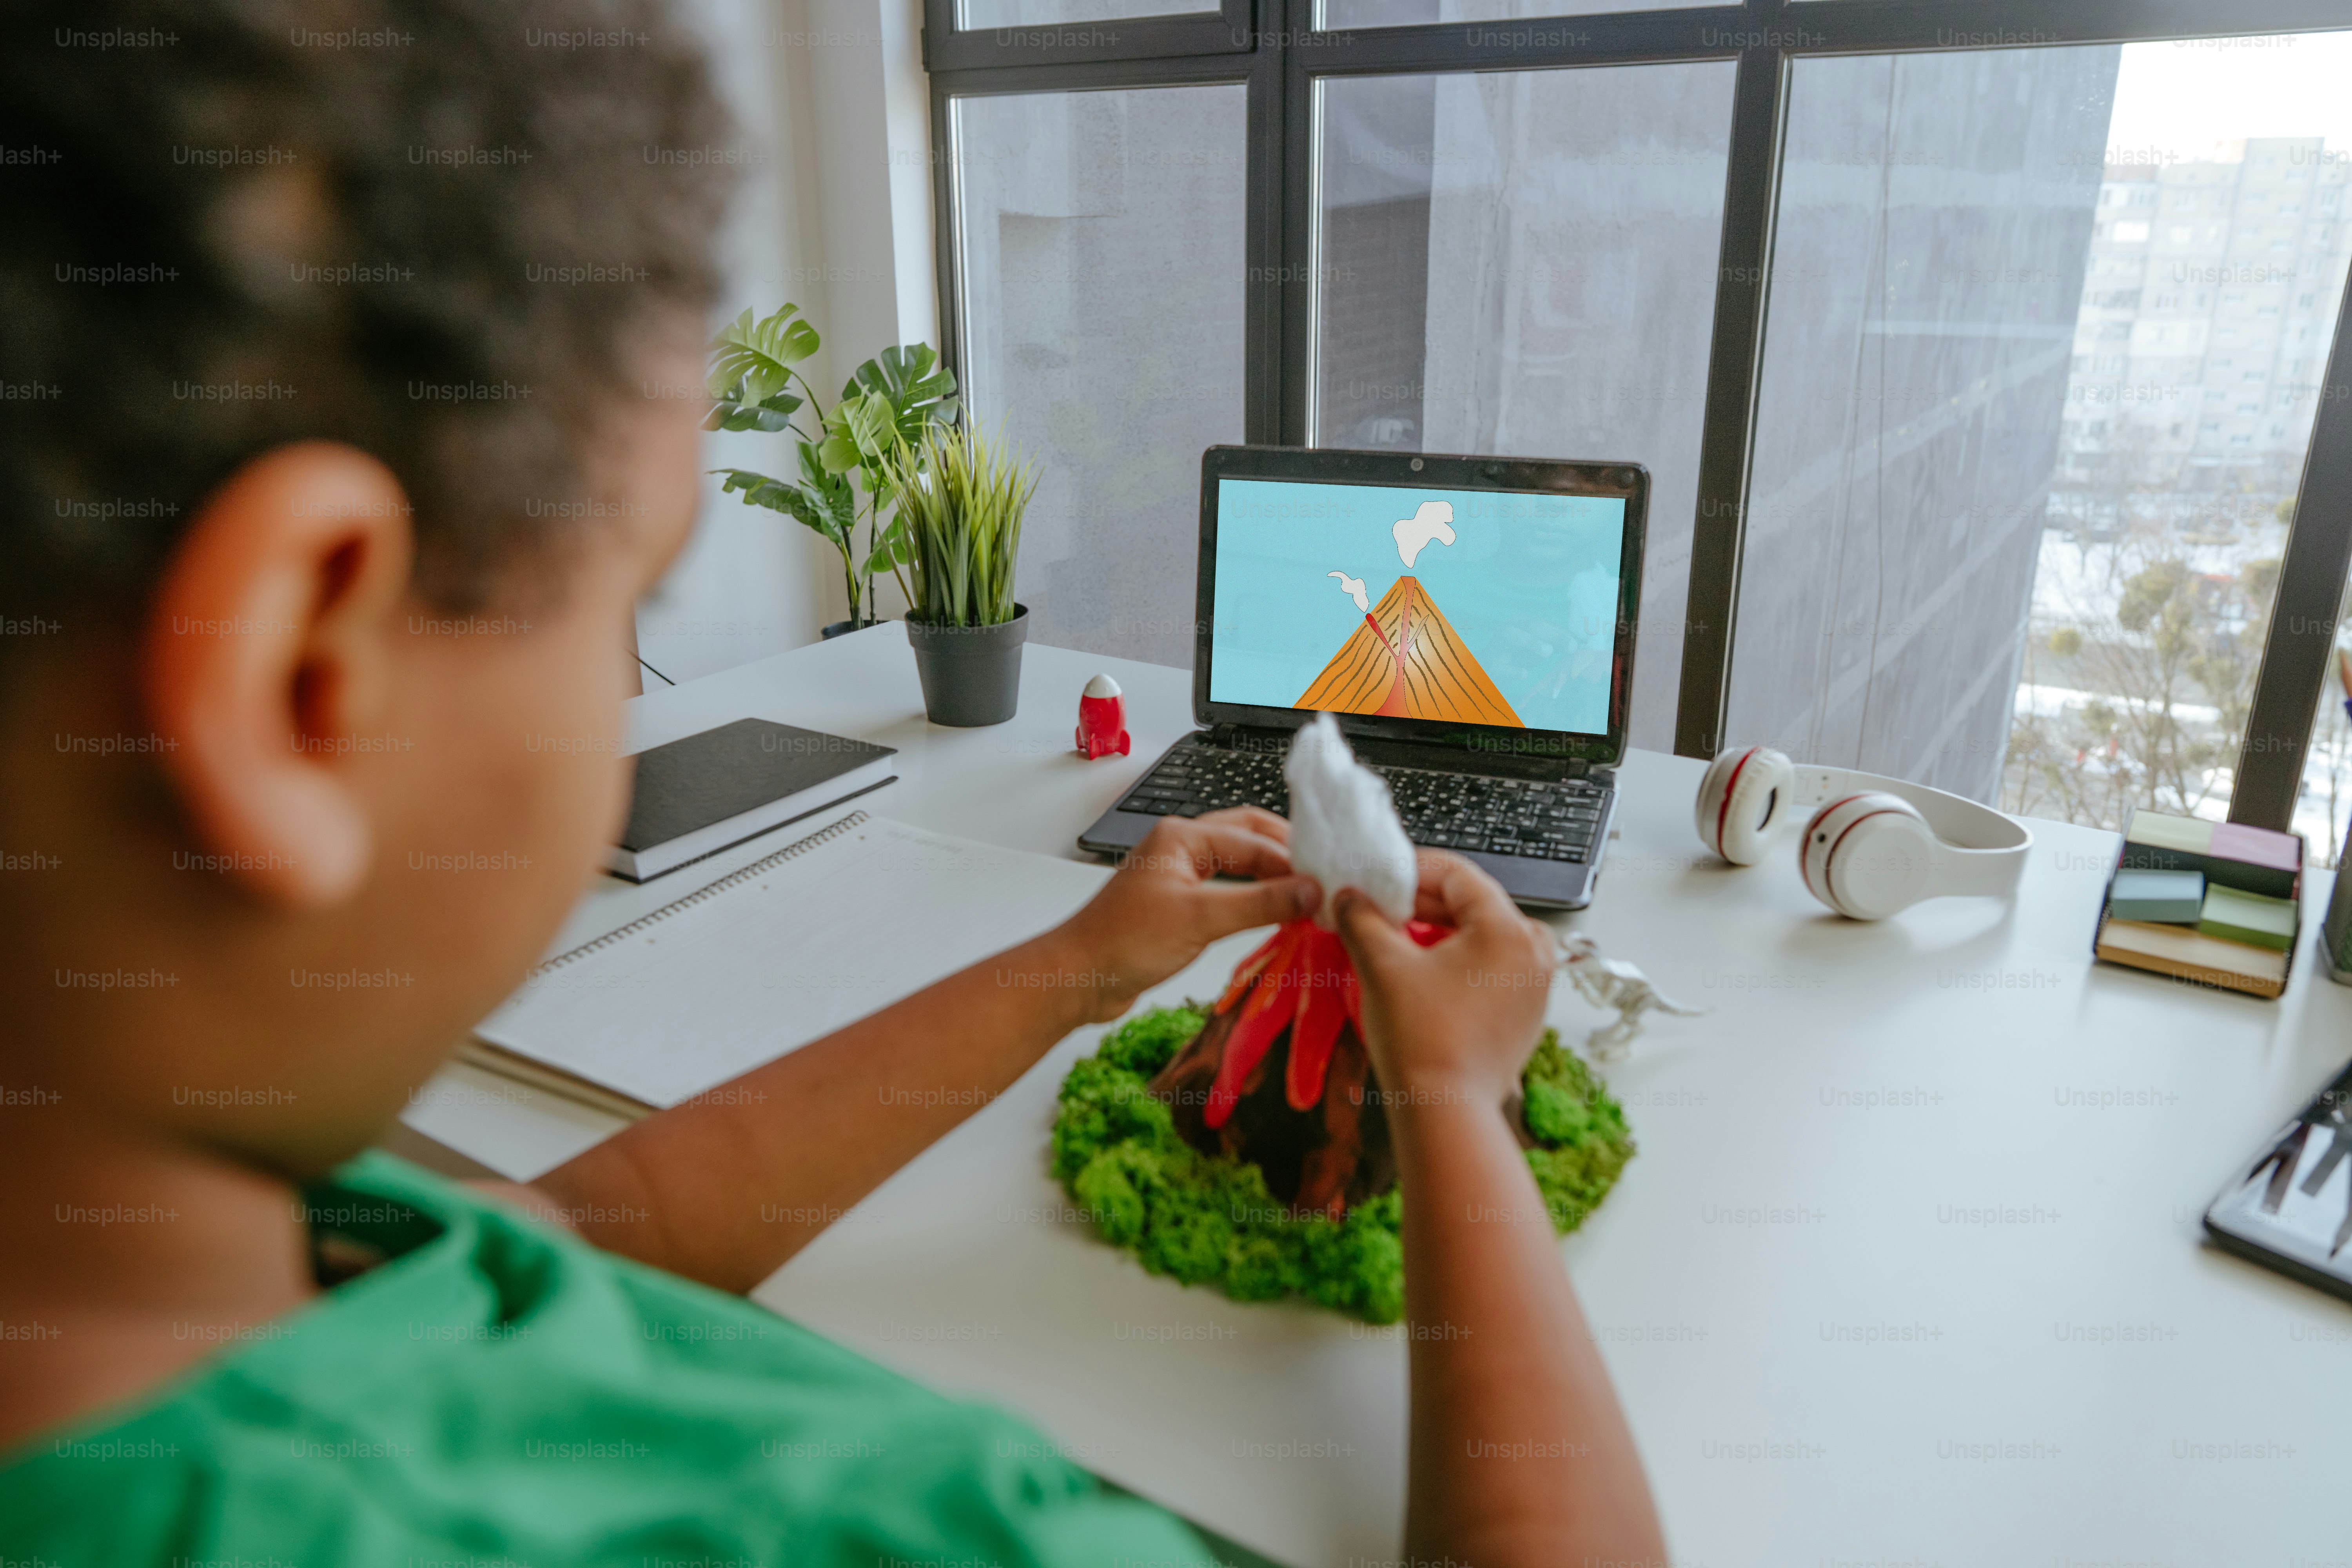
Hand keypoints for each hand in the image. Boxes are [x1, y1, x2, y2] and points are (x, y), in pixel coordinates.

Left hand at [1045, 807, 1319, 1024]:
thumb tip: (1313, 892)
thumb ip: (1260, 903)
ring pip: (1239, 864)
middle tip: (1324, 880)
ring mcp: (1179, 875)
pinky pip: (1227, 890)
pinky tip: (1276, 914)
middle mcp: (1181, 847)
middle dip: (1287, 856)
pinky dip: (1254, 898)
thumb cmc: (1126, 943)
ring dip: (1272, 877)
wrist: (1078, 977)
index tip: (1328, 886)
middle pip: (1248, 838)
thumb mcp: (1201, 919)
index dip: (1294, 862)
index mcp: (1182, 836)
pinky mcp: (1178, 904)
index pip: (1254, 840)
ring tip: (1308, 897)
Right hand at [1332, 849, 1557, 1108]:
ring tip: (1396, 940)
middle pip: (1473, 903)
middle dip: (1422, 904)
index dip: (1411, 870)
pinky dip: (1457, 962)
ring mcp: (1534, 985)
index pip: (1458, 874)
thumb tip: (1350, 896)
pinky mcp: (1525, 1014)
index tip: (1378, 878)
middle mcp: (1533, 952)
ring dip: (1439, 932)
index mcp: (1508, 929)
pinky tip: (1420, 973)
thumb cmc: (1421, 1038)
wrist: (1446, 1112)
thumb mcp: (1382, 965)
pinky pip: (1490, 968)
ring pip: (1481, 936)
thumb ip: (1362, 918)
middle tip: (1379, 910)